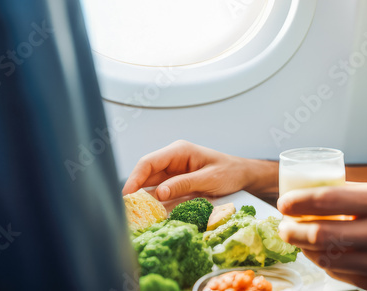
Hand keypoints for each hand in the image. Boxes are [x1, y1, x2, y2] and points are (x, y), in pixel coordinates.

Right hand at [122, 140, 275, 200]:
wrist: (242, 175)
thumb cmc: (229, 172)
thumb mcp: (208, 178)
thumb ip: (184, 184)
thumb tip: (159, 193)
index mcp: (179, 151)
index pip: (149, 162)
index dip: (135, 178)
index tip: (126, 195)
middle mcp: (172, 160)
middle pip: (145, 175)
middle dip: (134, 191)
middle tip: (124, 210)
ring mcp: (172, 173)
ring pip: (149, 185)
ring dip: (142, 199)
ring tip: (131, 215)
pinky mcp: (175, 184)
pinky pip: (159, 193)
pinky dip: (153, 203)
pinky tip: (147, 215)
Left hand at [277, 182, 366, 289]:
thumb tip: (327, 199)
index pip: (331, 198)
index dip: (300, 201)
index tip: (285, 202)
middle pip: (324, 233)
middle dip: (295, 231)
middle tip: (284, 227)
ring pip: (332, 259)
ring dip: (310, 252)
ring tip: (301, 243)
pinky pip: (350, 278)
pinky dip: (332, 268)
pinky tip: (326, 260)